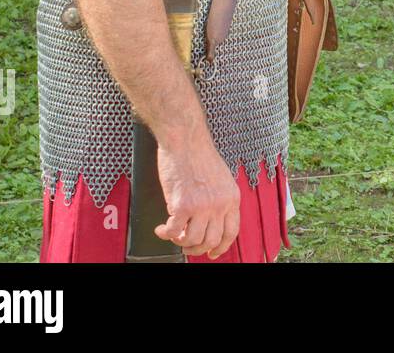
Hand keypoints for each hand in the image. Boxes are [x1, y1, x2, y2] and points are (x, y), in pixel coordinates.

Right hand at [155, 139, 242, 259]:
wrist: (185, 140)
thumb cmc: (199, 155)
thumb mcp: (222, 179)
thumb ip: (220, 199)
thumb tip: (212, 221)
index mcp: (232, 197)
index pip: (232, 232)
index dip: (221, 247)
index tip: (213, 253)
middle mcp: (219, 204)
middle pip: (211, 241)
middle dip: (197, 247)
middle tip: (185, 244)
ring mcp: (201, 206)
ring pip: (192, 240)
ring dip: (179, 242)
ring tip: (172, 234)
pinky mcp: (182, 205)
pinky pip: (173, 231)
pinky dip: (165, 234)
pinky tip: (162, 228)